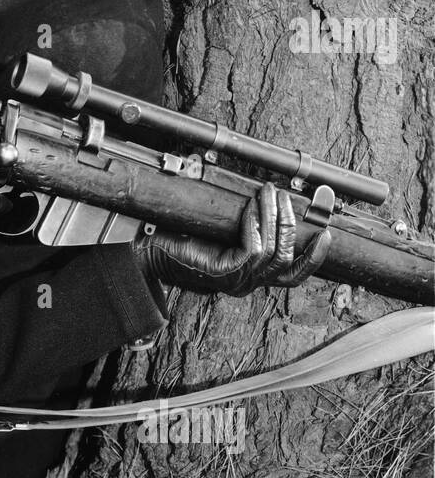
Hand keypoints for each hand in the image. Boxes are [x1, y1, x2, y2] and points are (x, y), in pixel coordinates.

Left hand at [135, 182, 331, 295]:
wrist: (150, 255)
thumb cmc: (181, 242)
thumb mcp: (220, 235)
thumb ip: (245, 227)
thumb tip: (266, 198)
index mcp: (251, 277)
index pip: (293, 275)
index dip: (314, 257)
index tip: (327, 234)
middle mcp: (248, 284)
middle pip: (287, 259)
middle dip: (291, 223)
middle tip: (284, 195)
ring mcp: (238, 281)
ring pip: (273, 251)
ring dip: (274, 218)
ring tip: (270, 193)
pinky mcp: (225, 274)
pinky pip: (252, 248)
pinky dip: (254, 225)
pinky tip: (249, 207)